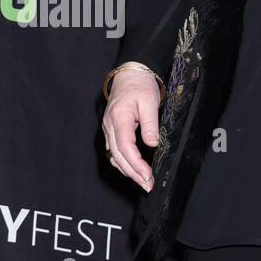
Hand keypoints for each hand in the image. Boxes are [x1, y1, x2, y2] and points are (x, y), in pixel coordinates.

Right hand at [102, 65, 161, 189]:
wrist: (129, 74)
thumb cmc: (140, 85)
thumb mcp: (150, 101)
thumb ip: (150, 124)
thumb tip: (152, 144)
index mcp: (118, 118)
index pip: (125, 148)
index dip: (136, 165)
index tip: (148, 175)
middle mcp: (109, 126)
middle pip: (118, 156)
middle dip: (133, 174)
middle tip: (148, 185)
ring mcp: (108, 129)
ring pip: (114, 156)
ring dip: (127, 171)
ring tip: (142, 182)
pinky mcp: (111, 131)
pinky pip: (113, 152)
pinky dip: (122, 163)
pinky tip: (132, 170)